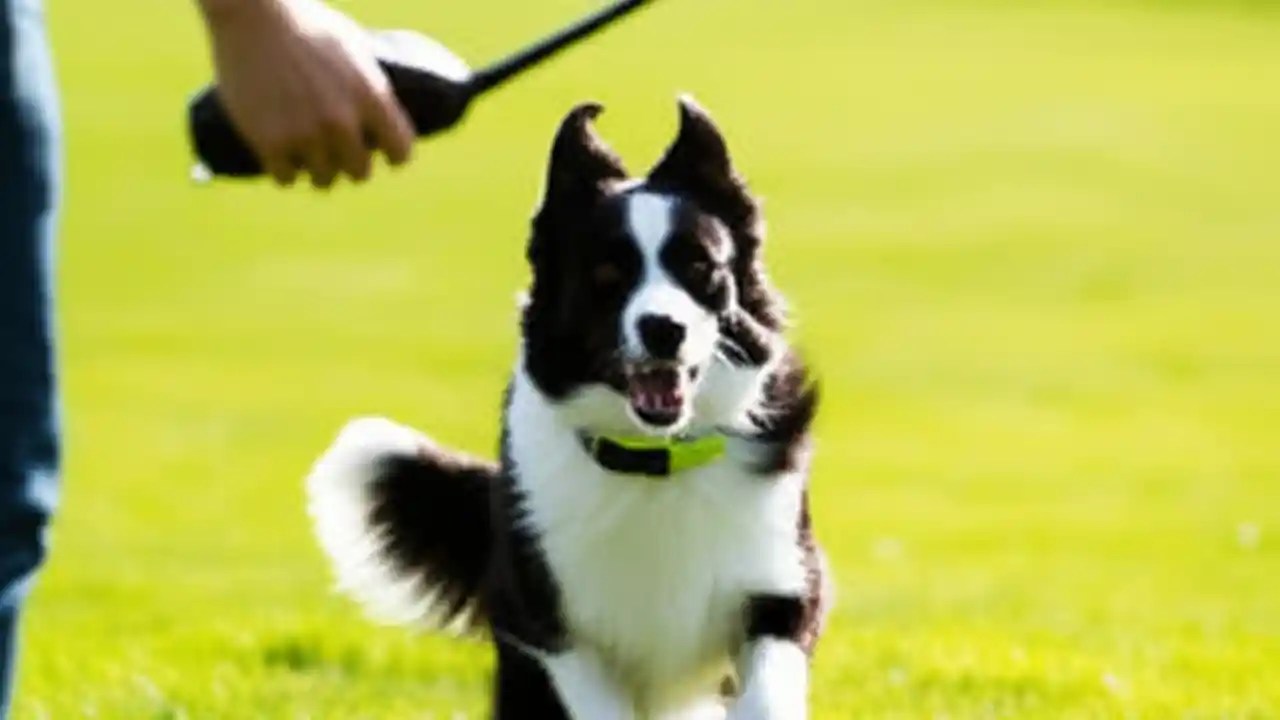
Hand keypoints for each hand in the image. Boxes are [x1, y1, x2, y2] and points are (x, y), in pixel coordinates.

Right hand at [197, 0, 414, 187]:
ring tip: (309, 156)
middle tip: (339, 154)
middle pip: (359, 172)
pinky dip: (284, 171)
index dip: (393, 153)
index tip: (386, 153)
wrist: (251, 12)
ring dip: (317, 170)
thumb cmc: (305, 21)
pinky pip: (286, 178)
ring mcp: (305, 134)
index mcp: (370, 97)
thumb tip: (382, 113)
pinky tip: (283, 160)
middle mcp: (342, 122)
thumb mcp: (353, 48)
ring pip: (323, 179)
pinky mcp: (269, 141)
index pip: (400, 151)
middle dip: (351, 163)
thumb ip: (368, 84)